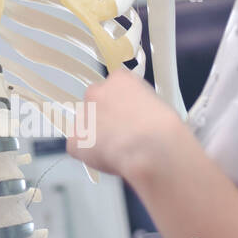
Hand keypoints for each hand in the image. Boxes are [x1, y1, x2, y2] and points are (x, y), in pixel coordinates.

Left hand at [64, 68, 185, 183]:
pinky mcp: (75, 138)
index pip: (114, 88)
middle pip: (96, 104)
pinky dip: (88, 154)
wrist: (152, 148)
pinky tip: (107, 158)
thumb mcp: (157, 104)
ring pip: (86, 125)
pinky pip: (78, 146)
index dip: (122, 106)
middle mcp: (96, 92)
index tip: (129, 117)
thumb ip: (137, 104)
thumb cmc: (163, 129)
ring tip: (118, 150)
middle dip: (105, 118)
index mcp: (119, 80)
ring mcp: (83, 114)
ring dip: (96, 135)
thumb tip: (135, 116)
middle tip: (121, 134)